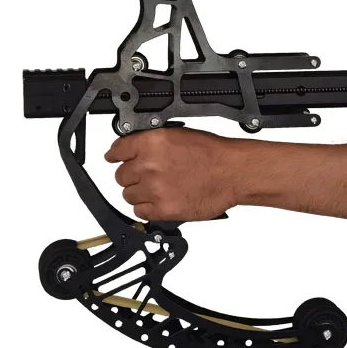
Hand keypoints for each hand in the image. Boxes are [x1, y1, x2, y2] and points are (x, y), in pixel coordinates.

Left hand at [104, 128, 240, 221]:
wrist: (232, 172)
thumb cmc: (213, 154)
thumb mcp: (178, 135)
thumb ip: (152, 143)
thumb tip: (135, 150)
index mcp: (152, 142)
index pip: (118, 150)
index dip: (115, 155)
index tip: (114, 158)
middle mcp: (149, 165)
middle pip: (120, 175)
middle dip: (131, 176)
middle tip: (146, 176)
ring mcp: (154, 189)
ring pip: (128, 195)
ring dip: (138, 193)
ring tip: (156, 189)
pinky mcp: (162, 209)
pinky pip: (139, 212)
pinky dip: (146, 208)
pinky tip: (159, 201)